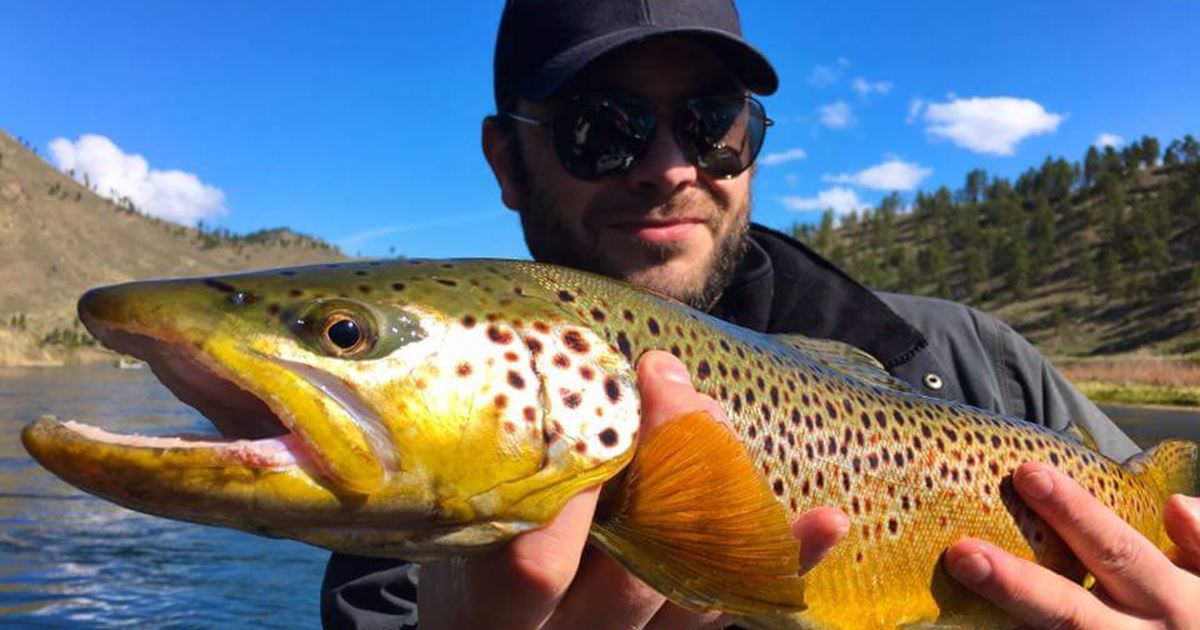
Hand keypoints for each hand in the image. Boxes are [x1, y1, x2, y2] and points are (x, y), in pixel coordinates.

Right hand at [419, 350, 847, 628]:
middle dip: (668, 467)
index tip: (598, 407)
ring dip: (722, 492)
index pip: (534, 569)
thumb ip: (493, 474)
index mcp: (486, 616)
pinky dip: (786, 559)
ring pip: (695, 586)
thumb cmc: (461, 555)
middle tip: (670, 384)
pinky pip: (736, 607)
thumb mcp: (451, 526)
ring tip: (713, 414)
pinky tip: (827, 520)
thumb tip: (563, 368)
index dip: (572, 493)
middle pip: (636, 573)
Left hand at [945, 462, 1199, 628]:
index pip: (1117, 550)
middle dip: (1015, 585)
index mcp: (1173, 599)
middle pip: (1069, 612)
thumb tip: (1176, 505)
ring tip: (958, 582)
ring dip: (1003, 616)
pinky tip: (963, 624)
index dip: (1075, 514)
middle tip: (963, 552)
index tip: (1027, 473)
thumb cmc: (1198, 608)